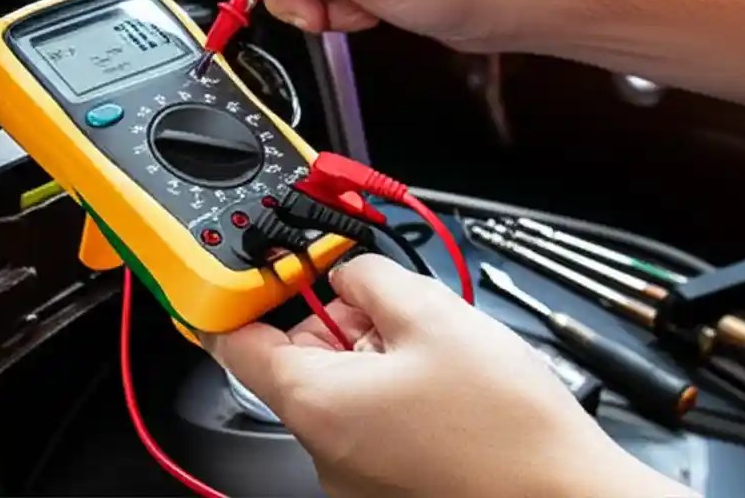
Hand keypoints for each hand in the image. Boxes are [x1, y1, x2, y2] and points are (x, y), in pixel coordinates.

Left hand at [204, 255, 693, 497]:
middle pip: (301, 363)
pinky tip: (446, 392)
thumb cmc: (507, 426)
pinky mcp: (386, 490)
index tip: (265, 268)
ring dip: (375, 360)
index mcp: (317, 403)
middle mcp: (323, 451)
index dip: (247, 295)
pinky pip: (371, 428)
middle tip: (396, 308)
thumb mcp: (434, 314)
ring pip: (342, 393)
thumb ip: (373, 278)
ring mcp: (354, 479)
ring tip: (439, 357)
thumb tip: (349, 269)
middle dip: (341, 323)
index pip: (237, 343)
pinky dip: (394, 399)